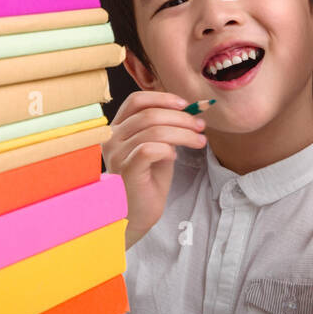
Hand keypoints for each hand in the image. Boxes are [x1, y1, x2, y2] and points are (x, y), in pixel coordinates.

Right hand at [102, 91, 207, 247]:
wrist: (136, 215)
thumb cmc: (147, 182)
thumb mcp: (157, 149)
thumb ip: (165, 129)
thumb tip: (190, 112)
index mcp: (117, 129)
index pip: (136, 101)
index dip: (163, 98)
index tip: (186, 105)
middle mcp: (112, 138)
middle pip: (149, 114)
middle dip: (181, 117)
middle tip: (200, 125)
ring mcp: (117, 154)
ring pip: (153, 130)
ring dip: (182, 133)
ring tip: (198, 141)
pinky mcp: (126, 170)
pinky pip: (150, 149)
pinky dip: (168, 149)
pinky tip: (175, 157)